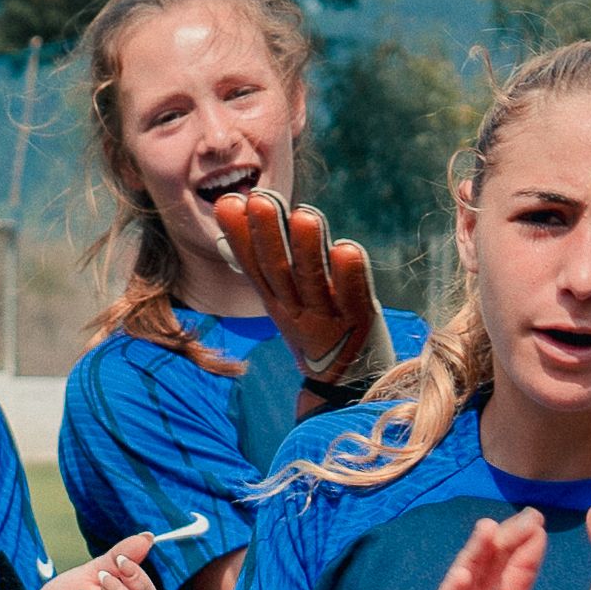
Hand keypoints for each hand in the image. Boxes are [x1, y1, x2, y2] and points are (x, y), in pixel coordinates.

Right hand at [212, 191, 389, 393]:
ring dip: (308, 249)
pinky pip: (354, 298)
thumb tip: (241, 218)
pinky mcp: (361, 323)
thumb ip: (272, 263)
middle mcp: (298, 311)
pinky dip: (350, 275)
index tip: (228, 204)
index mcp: (278, 303)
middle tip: (260, 199)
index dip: (240, 236)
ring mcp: (328, 318)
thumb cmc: (320, 331)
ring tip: (305, 215)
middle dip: (268, 235)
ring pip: (313, 282)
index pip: (254, 267)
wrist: (350, 389)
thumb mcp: (288, 303)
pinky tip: (347, 248)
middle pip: (279, 272)